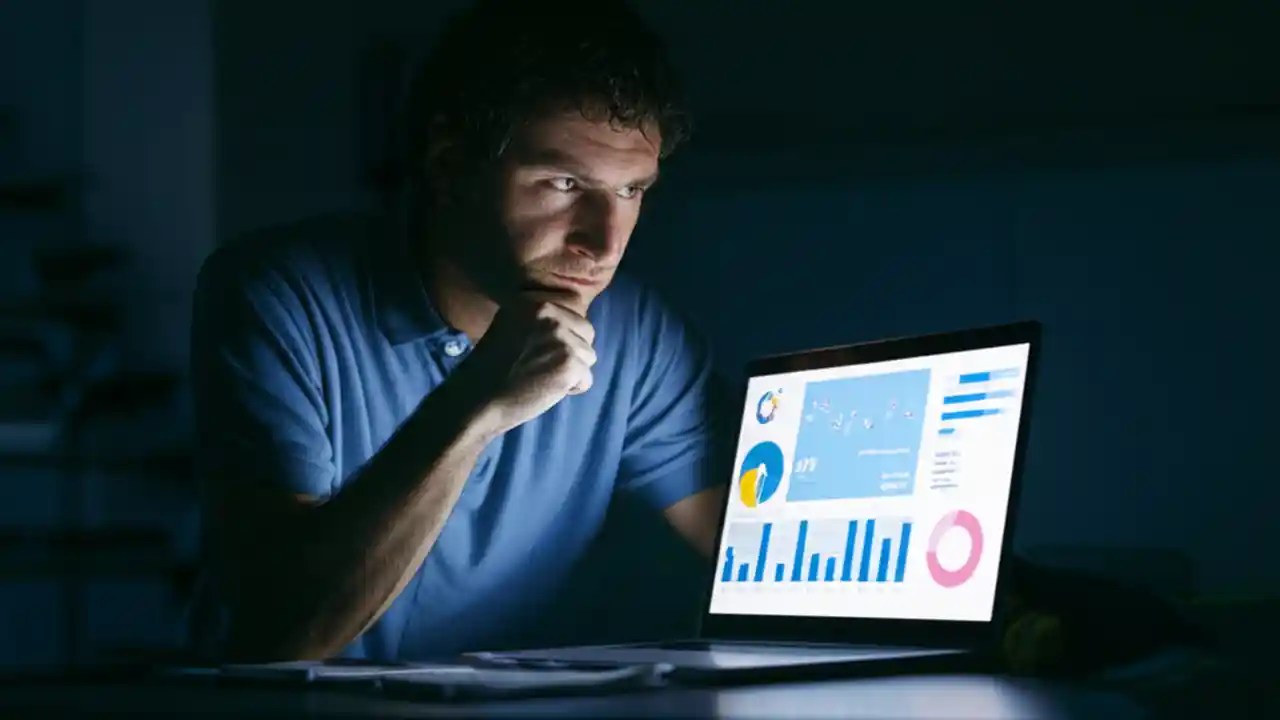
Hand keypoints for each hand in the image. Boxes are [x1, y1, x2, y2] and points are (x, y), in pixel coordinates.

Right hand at [455, 291, 596, 434]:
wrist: (478, 399)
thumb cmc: (493, 369)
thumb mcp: (511, 327)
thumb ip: (540, 321)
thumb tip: (573, 326)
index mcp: (534, 303)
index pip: (573, 317)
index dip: (562, 340)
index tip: (538, 354)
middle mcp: (549, 314)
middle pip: (586, 334)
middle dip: (572, 353)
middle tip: (544, 367)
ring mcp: (561, 338)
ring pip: (588, 357)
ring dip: (571, 372)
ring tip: (542, 378)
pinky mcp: (569, 363)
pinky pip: (586, 378)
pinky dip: (572, 389)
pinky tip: (546, 390)